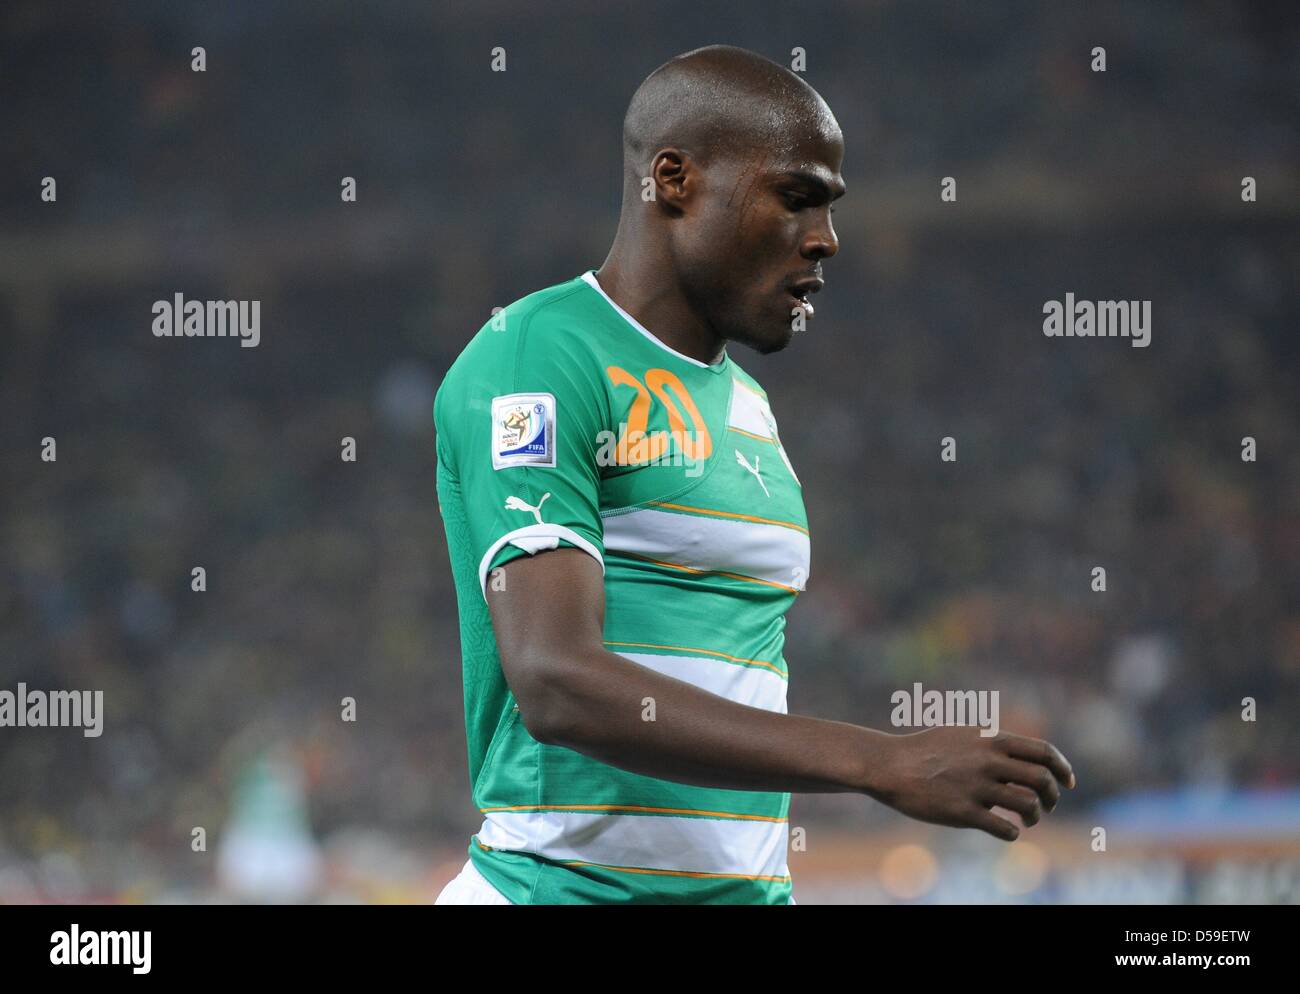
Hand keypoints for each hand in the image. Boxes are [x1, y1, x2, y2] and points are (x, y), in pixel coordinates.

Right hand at [870, 727, 1075, 840]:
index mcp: (990, 739)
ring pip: (1028, 805)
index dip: (1063, 768)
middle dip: (1053, 797)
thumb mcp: (962, 734)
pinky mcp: (963, 812)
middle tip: (1048, 806)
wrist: (890, 765)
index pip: (1043, 752)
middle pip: (1042, 780)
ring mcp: (976, 787)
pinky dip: (1013, 832)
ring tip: (1028, 820)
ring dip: (1035, 816)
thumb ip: (992, 742)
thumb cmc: (925, 750)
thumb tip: (1020, 753)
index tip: (1069, 782)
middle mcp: (988, 762)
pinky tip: (1007, 830)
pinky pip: (1004, 828)